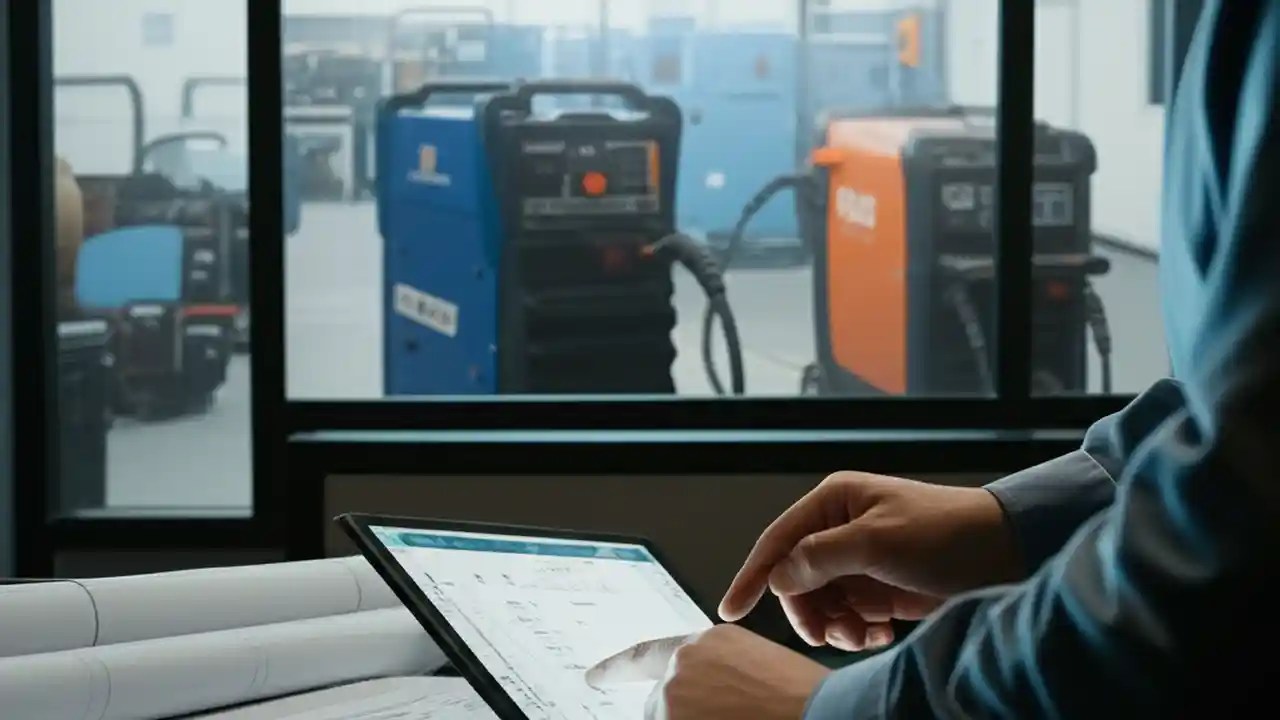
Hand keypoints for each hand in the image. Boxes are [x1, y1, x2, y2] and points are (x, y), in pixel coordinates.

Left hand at [586, 625, 829, 719]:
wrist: (822, 714)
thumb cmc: (805, 700)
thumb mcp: (758, 669)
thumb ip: (717, 675)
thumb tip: (703, 695)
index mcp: (707, 642)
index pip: (645, 655)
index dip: (616, 668)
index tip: (593, 676)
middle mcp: (682, 664)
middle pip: (660, 703)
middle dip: (684, 715)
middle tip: (732, 715)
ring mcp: (673, 698)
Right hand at [719, 472, 1021, 651]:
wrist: (1007, 554)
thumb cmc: (946, 533)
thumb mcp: (877, 541)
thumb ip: (820, 556)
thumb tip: (779, 577)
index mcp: (835, 501)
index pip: (778, 541)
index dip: (752, 576)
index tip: (730, 611)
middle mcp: (842, 528)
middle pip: (796, 579)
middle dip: (808, 611)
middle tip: (831, 635)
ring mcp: (860, 559)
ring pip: (820, 602)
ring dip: (834, 626)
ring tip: (863, 637)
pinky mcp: (880, 587)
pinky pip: (848, 615)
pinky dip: (856, 631)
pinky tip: (881, 634)